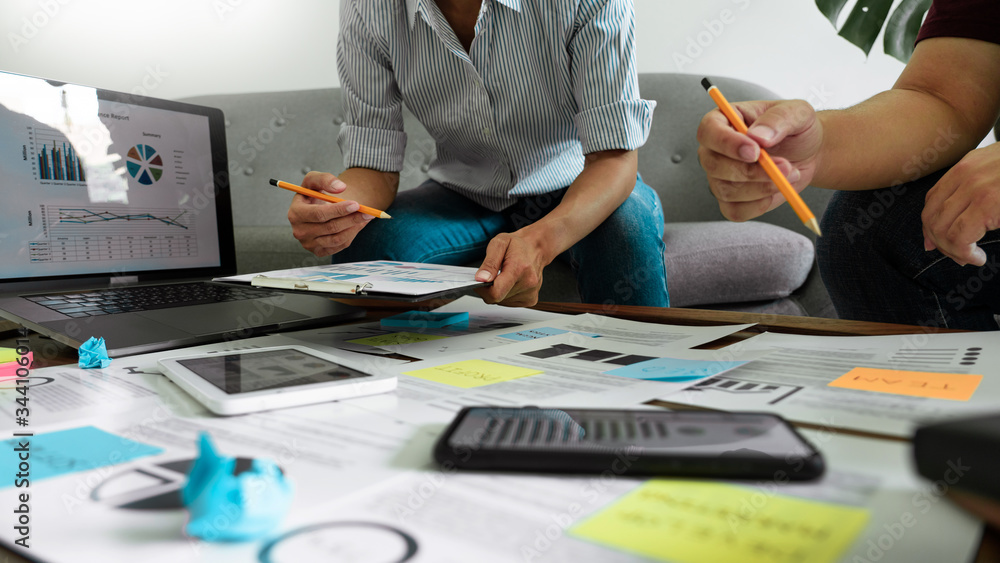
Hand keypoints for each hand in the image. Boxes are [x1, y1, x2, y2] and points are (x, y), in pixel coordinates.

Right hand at [287, 171, 373, 256]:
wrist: (315, 208)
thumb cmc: (314, 193)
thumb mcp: (314, 180)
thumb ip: (325, 179)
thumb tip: (340, 187)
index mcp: (295, 213)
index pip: (319, 214)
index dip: (339, 210)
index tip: (356, 204)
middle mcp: (300, 231)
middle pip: (330, 228)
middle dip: (351, 219)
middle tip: (368, 212)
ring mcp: (308, 244)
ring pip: (337, 239)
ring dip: (354, 227)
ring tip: (366, 217)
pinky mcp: (318, 251)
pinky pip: (339, 246)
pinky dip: (352, 235)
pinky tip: (359, 224)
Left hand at [473, 232, 547, 306]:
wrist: (536, 248)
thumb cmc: (518, 245)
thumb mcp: (499, 243)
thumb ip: (489, 262)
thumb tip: (481, 279)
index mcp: (519, 268)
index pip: (496, 293)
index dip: (482, 289)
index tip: (480, 280)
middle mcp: (528, 283)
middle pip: (496, 298)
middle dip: (489, 288)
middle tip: (493, 274)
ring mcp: (530, 293)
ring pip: (501, 302)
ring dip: (498, 291)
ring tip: (504, 276)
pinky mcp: (530, 300)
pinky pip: (508, 303)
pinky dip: (505, 295)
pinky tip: (510, 283)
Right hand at [697, 99, 823, 220]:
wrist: (808, 154)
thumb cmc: (796, 129)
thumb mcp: (798, 113)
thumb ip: (778, 119)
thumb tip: (758, 136)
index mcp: (724, 120)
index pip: (709, 131)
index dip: (727, 143)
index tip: (755, 151)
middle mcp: (715, 150)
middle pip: (714, 165)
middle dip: (750, 171)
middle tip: (784, 166)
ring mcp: (719, 177)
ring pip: (727, 190)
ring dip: (763, 187)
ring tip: (789, 173)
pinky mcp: (730, 200)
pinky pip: (735, 211)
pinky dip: (759, 205)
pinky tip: (776, 190)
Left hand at [921, 143, 999, 265]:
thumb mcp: (999, 172)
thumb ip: (977, 188)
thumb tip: (957, 220)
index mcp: (967, 166)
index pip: (932, 200)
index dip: (930, 226)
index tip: (937, 243)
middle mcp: (965, 175)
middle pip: (931, 216)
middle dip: (940, 242)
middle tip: (959, 255)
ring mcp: (974, 188)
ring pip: (941, 229)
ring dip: (952, 250)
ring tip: (970, 258)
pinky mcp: (986, 203)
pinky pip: (959, 236)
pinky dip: (964, 253)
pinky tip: (979, 258)